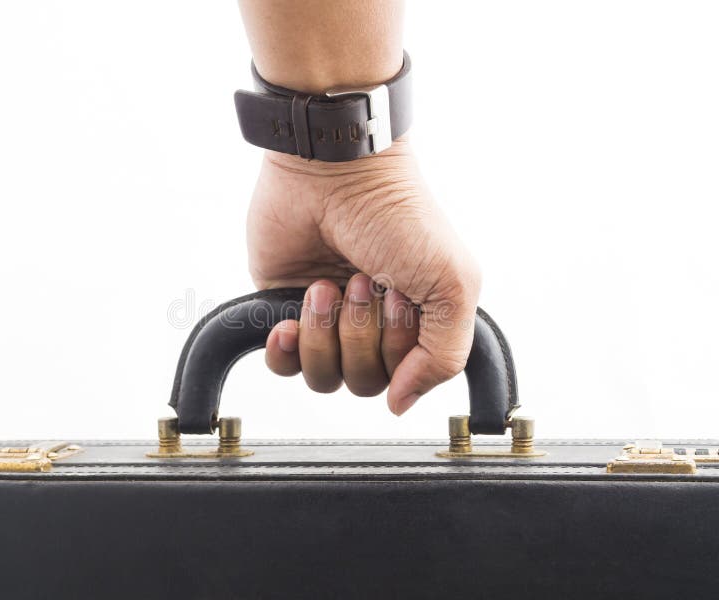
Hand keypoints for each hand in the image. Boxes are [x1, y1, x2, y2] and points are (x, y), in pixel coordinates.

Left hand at [247, 138, 480, 414]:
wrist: (334, 172)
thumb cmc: (399, 218)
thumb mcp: (452, 285)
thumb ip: (444, 356)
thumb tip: (401, 403)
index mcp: (417, 321)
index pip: (406, 379)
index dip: (398, 349)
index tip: (398, 298)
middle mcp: (373, 326)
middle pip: (364, 382)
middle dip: (361, 335)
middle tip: (363, 283)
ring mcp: (329, 319)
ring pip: (323, 377)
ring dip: (324, 334)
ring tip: (327, 286)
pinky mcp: (285, 309)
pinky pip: (283, 364)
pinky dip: (286, 350)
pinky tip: (289, 321)